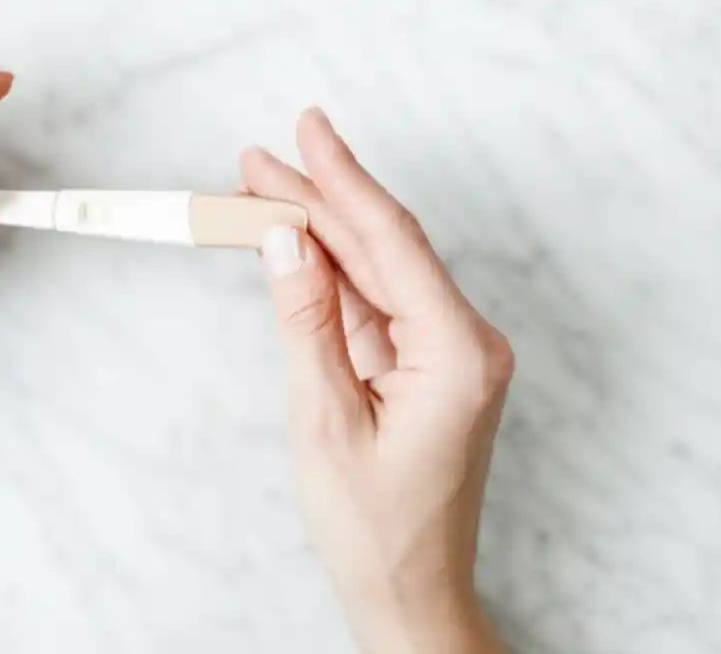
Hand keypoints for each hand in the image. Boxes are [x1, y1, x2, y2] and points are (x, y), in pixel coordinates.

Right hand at [243, 109, 511, 651]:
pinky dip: (331, 278)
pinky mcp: (427, 368)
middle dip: (318, 199)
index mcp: (457, 354)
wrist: (409, 592)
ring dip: (319, 234)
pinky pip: (374, 306)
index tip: (305, 128)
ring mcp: (448, 354)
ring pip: (376, 272)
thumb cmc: (374, 527)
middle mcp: (465, 343)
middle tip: (256, 160)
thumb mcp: (325, 420)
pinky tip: (293, 248)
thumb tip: (286, 240)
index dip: (342, 179)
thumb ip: (306, 321)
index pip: (391, 242)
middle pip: (383, 248)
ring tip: (258, 192)